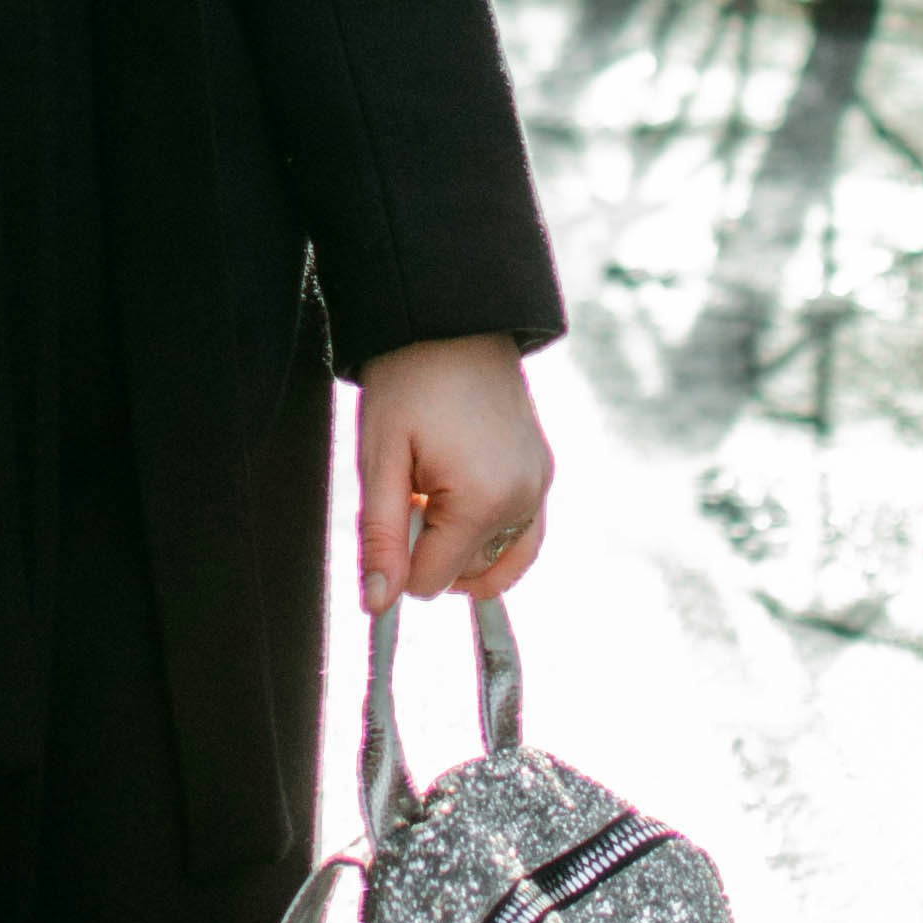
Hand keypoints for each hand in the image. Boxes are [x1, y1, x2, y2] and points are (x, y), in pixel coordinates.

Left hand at [354, 335, 552, 614]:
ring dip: (460, 543)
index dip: (399, 558)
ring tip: (432, 492)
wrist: (452, 318)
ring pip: (497, 558)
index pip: (434, 581)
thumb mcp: (380, 459)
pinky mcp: (544, 471)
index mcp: (484, 501)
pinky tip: (459, 500)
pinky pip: (521, 531)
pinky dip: (490, 533)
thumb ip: (381, 537)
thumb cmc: (408, 381)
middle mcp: (525, 500)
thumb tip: (378, 604)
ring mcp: (541, 486)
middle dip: (430, 545)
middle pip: (466, 571)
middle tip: (409, 487)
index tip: (389, 511)